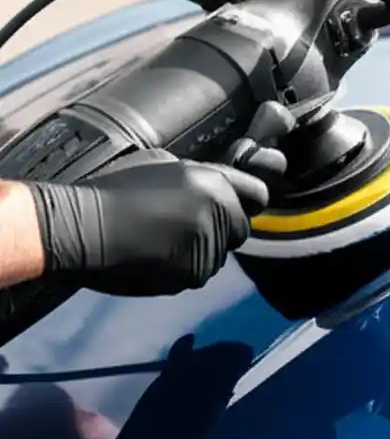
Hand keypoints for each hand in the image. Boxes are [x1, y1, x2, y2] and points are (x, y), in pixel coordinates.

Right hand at [27, 150, 268, 295]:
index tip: (242, 207)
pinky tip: (153, 258)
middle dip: (222, 230)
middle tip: (185, 227)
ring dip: (200, 251)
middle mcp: (219, 214)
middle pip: (239, 230)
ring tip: (160, 241)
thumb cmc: (113, 191)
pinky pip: (196, 274)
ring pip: (218, 255)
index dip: (248, 202)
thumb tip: (215, 185)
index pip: (257, 195)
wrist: (83, 227)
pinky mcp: (192, 275)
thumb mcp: (161, 164)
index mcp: (214, 183)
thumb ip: (198, 176)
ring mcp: (208, 247)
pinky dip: (181, 270)